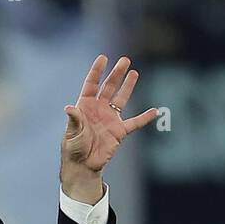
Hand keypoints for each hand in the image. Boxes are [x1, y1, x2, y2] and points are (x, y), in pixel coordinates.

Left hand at [60, 55, 158, 199]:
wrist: (83, 165)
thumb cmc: (73, 148)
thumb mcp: (72, 132)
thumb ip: (74, 119)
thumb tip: (69, 108)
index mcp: (85, 106)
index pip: (92, 85)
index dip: (97, 71)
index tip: (103, 58)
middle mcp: (98, 109)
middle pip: (109, 87)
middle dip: (116, 74)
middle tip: (125, 60)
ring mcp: (110, 119)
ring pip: (121, 99)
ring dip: (127, 86)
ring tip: (134, 72)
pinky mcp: (119, 131)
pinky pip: (135, 122)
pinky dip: (145, 117)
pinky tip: (155, 111)